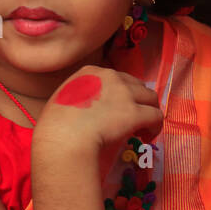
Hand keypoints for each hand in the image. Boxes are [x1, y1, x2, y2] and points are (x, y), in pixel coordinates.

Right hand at [33, 66, 163, 163]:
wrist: (63, 137)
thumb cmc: (54, 125)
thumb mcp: (62, 99)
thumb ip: (78, 96)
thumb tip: (86, 108)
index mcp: (90, 72)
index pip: (115, 77)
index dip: (120, 93)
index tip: (116, 107)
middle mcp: (111, 77)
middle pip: (136, 85)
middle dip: (137, 100)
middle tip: (133, 118)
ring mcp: (125, 94)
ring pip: (150, 98)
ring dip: (149, 111)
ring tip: (143, 128)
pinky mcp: (135, 113)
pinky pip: (156, 116)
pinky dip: (154, 126)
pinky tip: (147, 136)